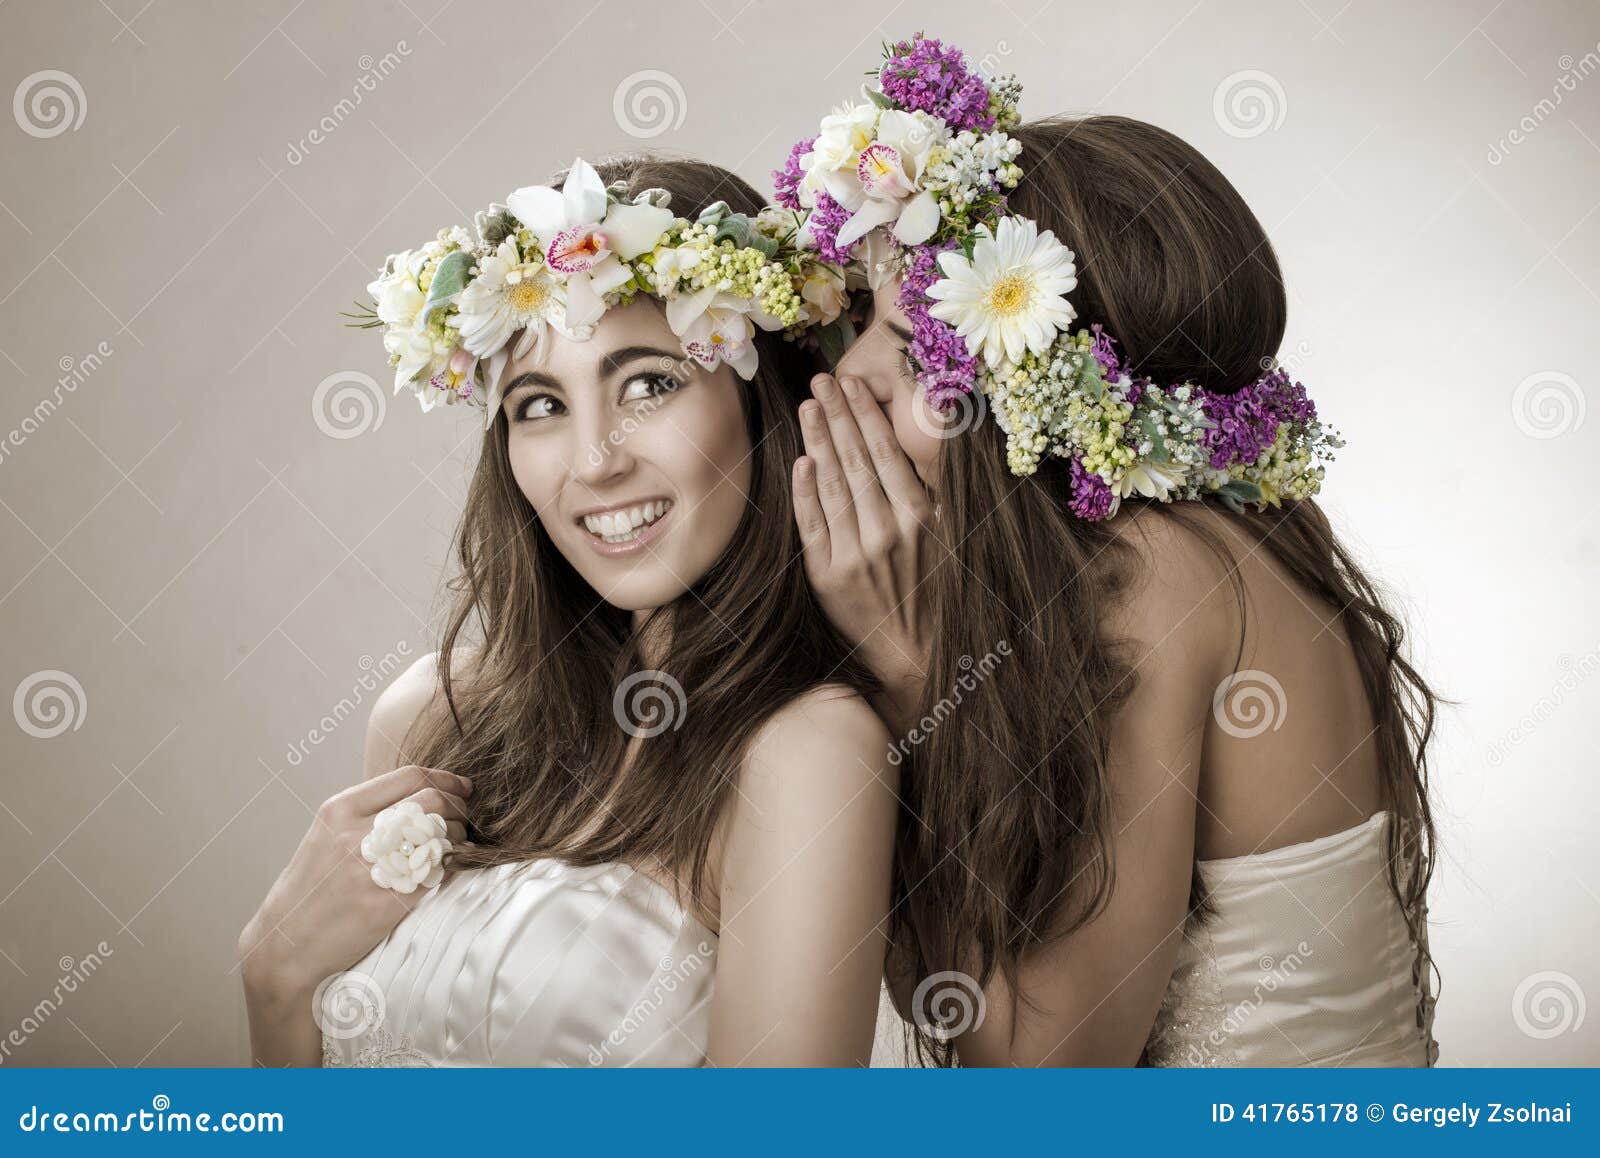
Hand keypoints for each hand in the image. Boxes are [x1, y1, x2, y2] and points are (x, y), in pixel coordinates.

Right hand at [238, 764, 472, 999]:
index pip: (411, 776)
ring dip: (460, 837)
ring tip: (457, 845)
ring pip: (442, 835)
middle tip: (465, 819)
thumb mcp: (328, 836)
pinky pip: (438, 872)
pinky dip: (453, 866)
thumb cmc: (312, 888)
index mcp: (340, 810)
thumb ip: (369, 813)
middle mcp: (355, 834)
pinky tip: (450, 868)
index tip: (463, 787)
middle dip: (459, 807)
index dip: (447, 779)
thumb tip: (426, 794)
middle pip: (432, 800)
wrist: (284, 944)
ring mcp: (371, 869)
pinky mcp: (387, 903)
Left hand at [792, 372, 934, 733]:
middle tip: (820, 379)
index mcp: (920, 517)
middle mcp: (886, 531)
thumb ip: (934, 495)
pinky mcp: (828, 578)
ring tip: (808, 407)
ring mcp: (854, 554)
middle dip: (835, 414)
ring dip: (817, 441)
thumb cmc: (938, 594)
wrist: (917, 658)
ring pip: (831, 485)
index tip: (850, 384)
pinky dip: (805, 493)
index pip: (885, 452)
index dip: (863, 414)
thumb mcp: (950, 539)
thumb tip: (930, 442)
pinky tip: (800, 462)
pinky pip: (812, 526)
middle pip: (854, 459)